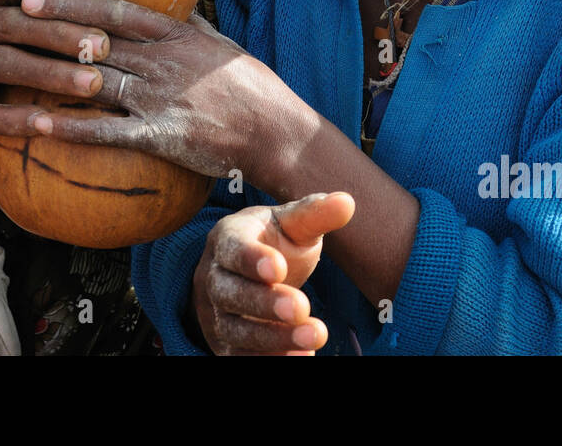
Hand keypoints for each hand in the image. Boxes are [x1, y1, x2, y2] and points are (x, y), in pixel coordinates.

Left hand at [19, 0, 305, 181]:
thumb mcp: (224, 45)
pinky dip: (72, 127)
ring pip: (96, 80)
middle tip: (11, 17)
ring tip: (12, 69)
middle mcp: (162, 61)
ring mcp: (159, 97)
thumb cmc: (252, 88)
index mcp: (176, 36)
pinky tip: (39, 127)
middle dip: (51, 28)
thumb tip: (181, 5)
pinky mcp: (160, 135)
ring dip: (52, 74)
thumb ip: (195, 26)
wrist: (277, 131)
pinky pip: (107, 131)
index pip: (115, 9)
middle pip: (96, 39)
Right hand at [192, 192, 354, 354]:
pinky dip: (270, 359)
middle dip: (264, 303)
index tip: (280, 268)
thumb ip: (315, 214)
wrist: (252, 274)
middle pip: (229, 293)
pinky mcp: (227, 345)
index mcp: (228, 238)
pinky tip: (302, 357)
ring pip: (235, 330)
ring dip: (273, 338)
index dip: (252, 260)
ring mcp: (217, 314)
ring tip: (315, 336)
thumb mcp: (292, 224)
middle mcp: (215, 277)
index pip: (233, 249)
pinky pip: (241, 357)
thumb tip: (347, 202)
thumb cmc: (275, 242)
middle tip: (301, 308)